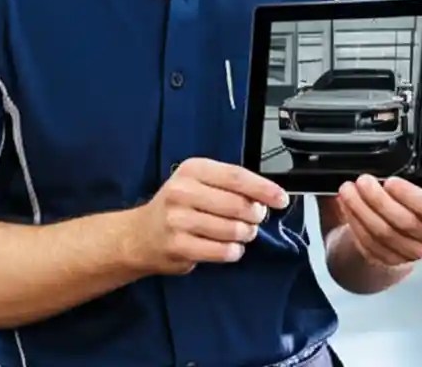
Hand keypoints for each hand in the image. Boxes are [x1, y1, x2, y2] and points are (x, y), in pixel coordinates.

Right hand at [127, 158, 289, 274]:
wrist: (140, 234)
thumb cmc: (178, 207)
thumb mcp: (199, 183)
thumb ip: (230, 185)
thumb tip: (268, 196)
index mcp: (193, 170)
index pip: (237, 177)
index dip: (264, 189)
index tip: (281, 199)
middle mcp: (183, 191)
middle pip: (238, 204)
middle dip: (255, 215)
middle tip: (254, 219)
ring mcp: (178, 220)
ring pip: (232, 230)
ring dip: (245, 235)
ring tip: (240, 233)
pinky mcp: (178, 245)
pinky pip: (221, 251)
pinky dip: (233, 251)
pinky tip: (230, 247)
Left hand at [336, 174, 421, 266]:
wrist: (404, 223)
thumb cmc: (412, 197)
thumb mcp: (417, 181)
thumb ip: (408, 175)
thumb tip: (383, 161)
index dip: (411, 196)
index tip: (391, 181)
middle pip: (406, 222)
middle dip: (379, 199)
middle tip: (363, 181)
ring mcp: (415, 251)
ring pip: (385, 234)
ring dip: (361, 210)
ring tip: (349, 192)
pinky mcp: (393, 260)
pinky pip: (371, 244)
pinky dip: (356, 224)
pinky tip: (349, 209)